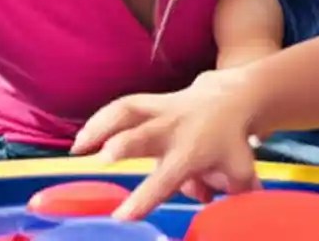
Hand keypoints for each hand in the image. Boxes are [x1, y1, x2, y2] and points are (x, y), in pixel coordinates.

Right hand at [71, 70, 262, 219]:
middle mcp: (173, 130)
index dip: (145, 197)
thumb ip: (235, 196)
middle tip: (104, 159)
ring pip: (128, 110)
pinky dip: (100, 119)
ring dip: (100, 126)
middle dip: (126, 144)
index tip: (122, 216)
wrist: (232, 98)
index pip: (167, 179)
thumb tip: (236, 219)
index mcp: (192, 152)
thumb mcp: (240, 171)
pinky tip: (82, 139)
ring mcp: (160, 111)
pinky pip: (122, 105)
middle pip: (147, 134)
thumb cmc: (230, 143)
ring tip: (77, 148)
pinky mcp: (149, 101)